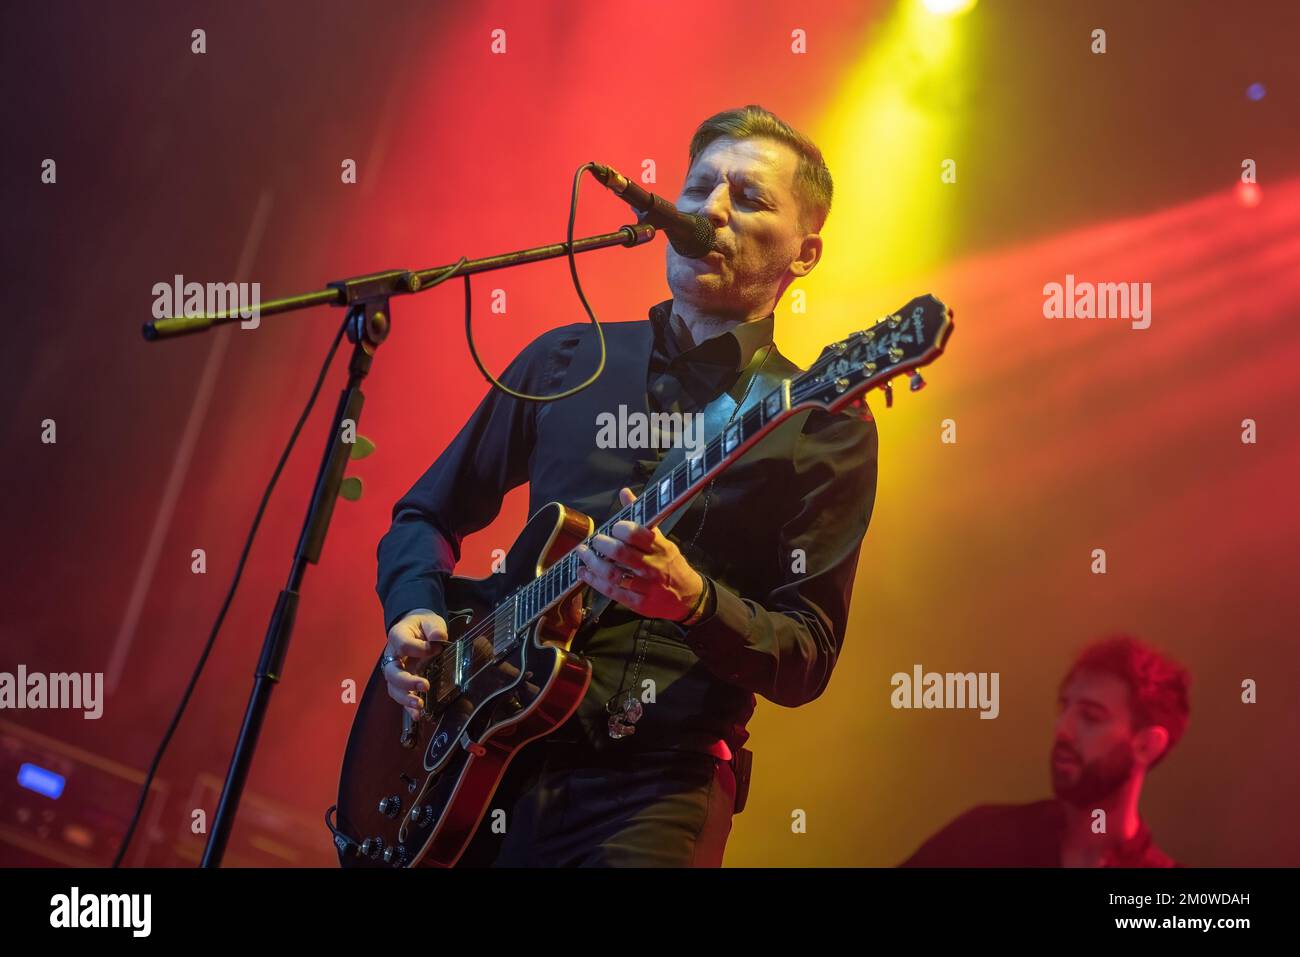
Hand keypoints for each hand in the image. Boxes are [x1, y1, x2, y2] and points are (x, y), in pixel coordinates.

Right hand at [382, 609, 447, 720]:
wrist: (417, 629)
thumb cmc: (423, 625)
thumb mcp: (431, 621)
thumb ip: (435, 628)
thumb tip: (438, 638)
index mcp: (397, 636)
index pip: (403, 644)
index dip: (418, 648)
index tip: (435, 649)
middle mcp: (392, 656)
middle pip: (392, 672)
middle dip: (407, 681)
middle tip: (425, 685)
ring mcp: (396, 671)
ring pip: (393, 688)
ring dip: (405, 698)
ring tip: (419, 705)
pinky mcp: (402, 683)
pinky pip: (401, 696)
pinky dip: (408, 708)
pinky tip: (417, 715)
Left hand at [575, 487, 704, 621]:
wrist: (688, 598)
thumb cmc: (670, 564)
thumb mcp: (661, 540)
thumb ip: (641, 518)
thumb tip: (624, 492)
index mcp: (660, 548)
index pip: (637, 534)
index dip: (620, 529)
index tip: (612, 528)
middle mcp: (653, 567)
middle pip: (621, 553)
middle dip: (602, 544)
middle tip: (594, 540)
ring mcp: (645, 586)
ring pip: (613, 574)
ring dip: (592, 563)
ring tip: (583, 554)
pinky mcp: (638, 603)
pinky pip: (612, 591)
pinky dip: (594, 581)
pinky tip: (584, 572)